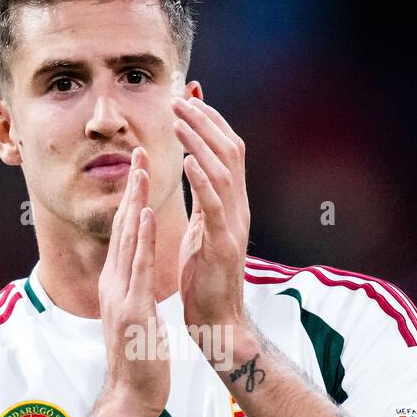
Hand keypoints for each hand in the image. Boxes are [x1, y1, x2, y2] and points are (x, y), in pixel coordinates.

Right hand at [95, 146, 169, 416]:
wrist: (131, 397)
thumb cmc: (140, 360)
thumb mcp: (137, 316)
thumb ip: (134, 290)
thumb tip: (139, 272)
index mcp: (118, 284)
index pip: (125, 234)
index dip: (132, 199)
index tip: (142, 168)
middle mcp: (113, 283)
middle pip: (121, 228)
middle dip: (131, 188)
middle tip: (139, 150)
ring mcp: (119, 295)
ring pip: (125, 240)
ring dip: (133, 201)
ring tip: (141, 168)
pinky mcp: (130, 309)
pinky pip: (135, 267)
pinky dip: (138, 238)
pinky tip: (142, 215)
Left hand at [173, 96, 251, 362]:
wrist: (218, 320)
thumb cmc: (206, 279)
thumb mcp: (202, 229)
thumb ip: (201, 199)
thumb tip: (194, 167)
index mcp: (231, 204)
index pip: (226, 149)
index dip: (209, 120)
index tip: (189, 95)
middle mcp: (238, 208)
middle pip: (229, 150)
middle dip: (204, 120)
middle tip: (180, 97)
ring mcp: (234, 225)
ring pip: (222, 171)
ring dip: (199, 142)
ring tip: (178, 119)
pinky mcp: (223, 244)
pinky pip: (214, 206)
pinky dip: (202, 180)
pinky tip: (188, 161)